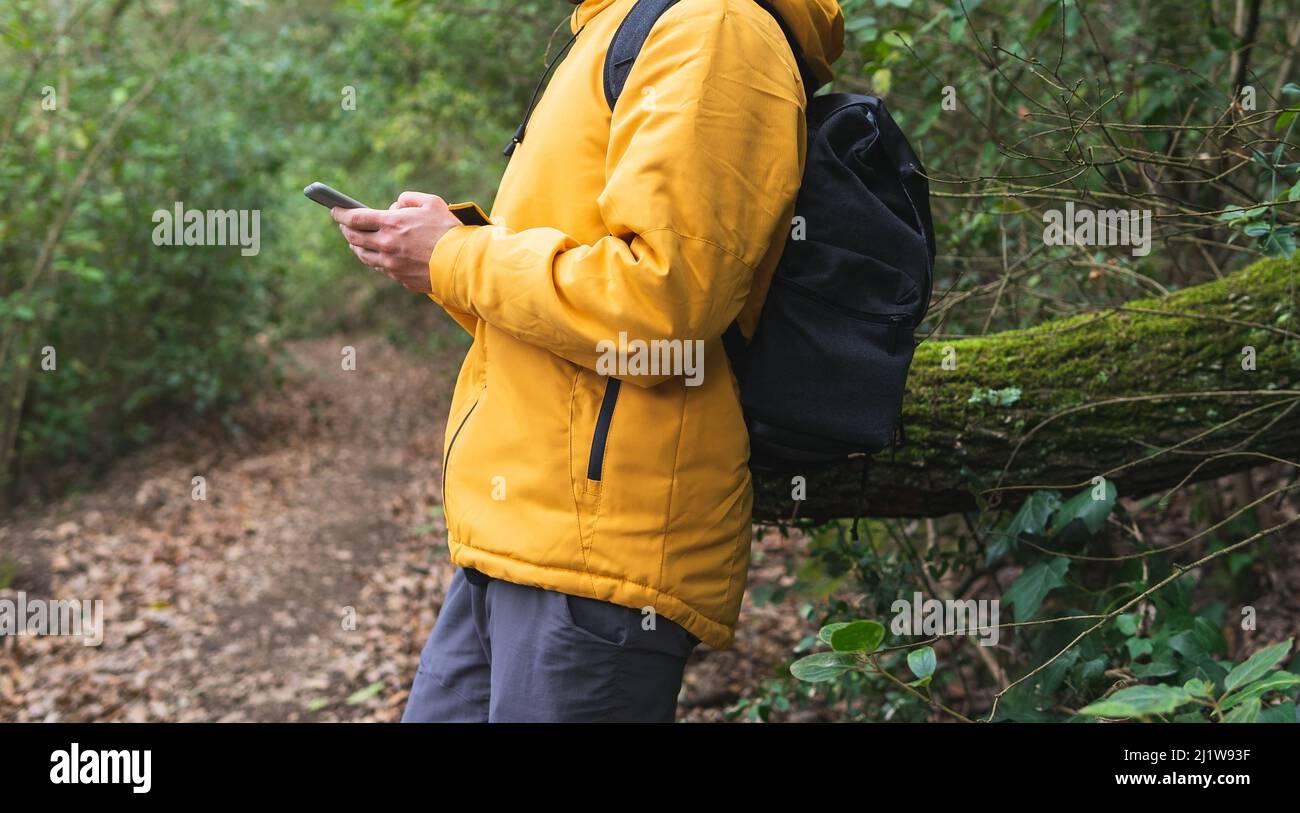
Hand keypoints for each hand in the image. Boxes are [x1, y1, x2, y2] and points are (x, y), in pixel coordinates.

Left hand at [332, 191, 462, 292]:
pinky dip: (376, 259)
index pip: (355, 218)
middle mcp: (386, 245)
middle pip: (354, 238)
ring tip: (356, 241)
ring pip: (364, 256)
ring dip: (356, 247)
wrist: (463, 263)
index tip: (334, 210)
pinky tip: (377, 255)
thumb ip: (408, 199)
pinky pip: (381, 268)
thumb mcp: (432, 203)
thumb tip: (395, 205)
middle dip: (346, 229)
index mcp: (391, 223)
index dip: (341, 213)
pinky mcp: (400, 278)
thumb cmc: (449, 230)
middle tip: (344, 225)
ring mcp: (391, 265)